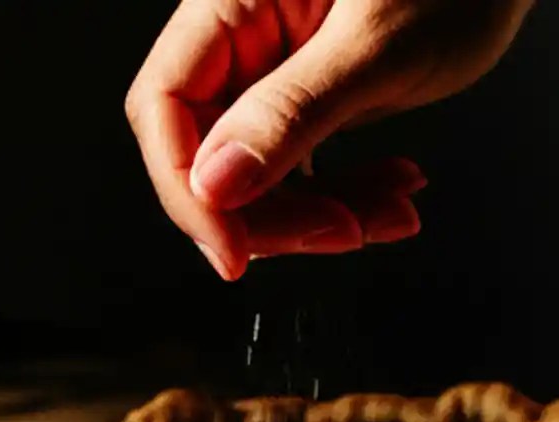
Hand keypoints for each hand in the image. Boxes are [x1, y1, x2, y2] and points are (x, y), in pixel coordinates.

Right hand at [126, 0, 534, 279]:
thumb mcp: (378, 46)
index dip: (188, 189)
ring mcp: (276, 65)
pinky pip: (303, 161)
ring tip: (391, 212)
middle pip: (210, 150)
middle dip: (272, 211)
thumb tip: (216, 181)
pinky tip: (393, 191)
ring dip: (320, 212)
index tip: (233, 252)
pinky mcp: (312, 91)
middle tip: (340, 233)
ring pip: (261, 170)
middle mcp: (244, 31)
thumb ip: (293, 111)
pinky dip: (345, 193)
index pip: (165, 104)